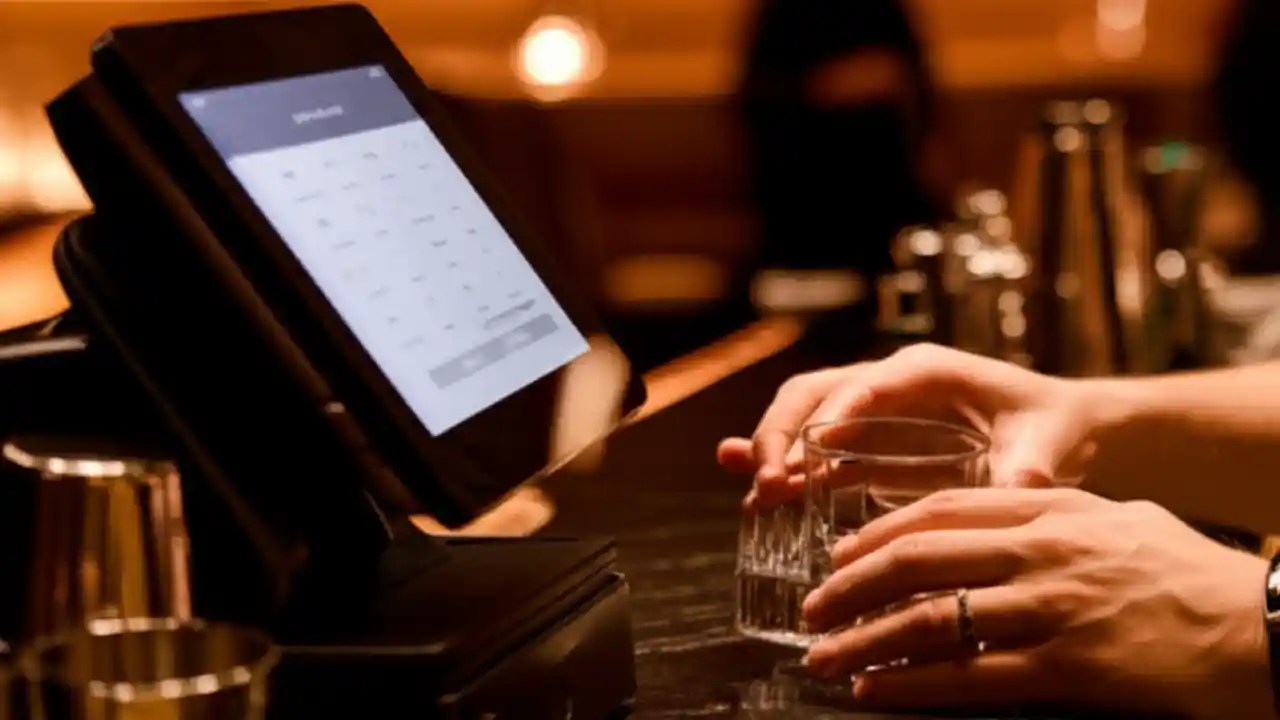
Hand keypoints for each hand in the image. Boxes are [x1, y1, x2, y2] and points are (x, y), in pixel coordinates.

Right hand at [717, 344, 1103, 502]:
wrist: (1060, 432)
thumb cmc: (1053, 430)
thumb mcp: (1044, 450)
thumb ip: (1024, 471)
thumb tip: (1015, 490)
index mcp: (926, 371)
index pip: (861, 387)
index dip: (828, 420)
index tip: (803, 462)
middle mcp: (888, 382)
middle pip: (813, 392)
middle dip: (782, 432)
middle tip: (768, 480)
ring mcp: (870, 409)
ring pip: (802, 415)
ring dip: (773, 449)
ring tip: (753, 490)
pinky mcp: (866, 440)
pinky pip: (815, 449)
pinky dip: (786, 470)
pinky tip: (759, 498)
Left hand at [801, 488, 1272, 718]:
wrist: (1260, 628)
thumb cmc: (1190, 575)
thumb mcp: (1118, 519)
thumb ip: (1051, 513)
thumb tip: (990, 522)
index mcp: (1052, 508)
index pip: (941, 507)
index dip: (879, 531)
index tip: (841, 553)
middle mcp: (1042, 550)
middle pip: (919, 558)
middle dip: (852, 584)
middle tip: (814, 606)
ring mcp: (1052, 608)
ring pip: (931, 619)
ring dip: (865, 639)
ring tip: (825, 655)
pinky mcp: (1067, 668)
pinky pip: (970, 676)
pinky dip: (911, 684)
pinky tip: (875, 689)